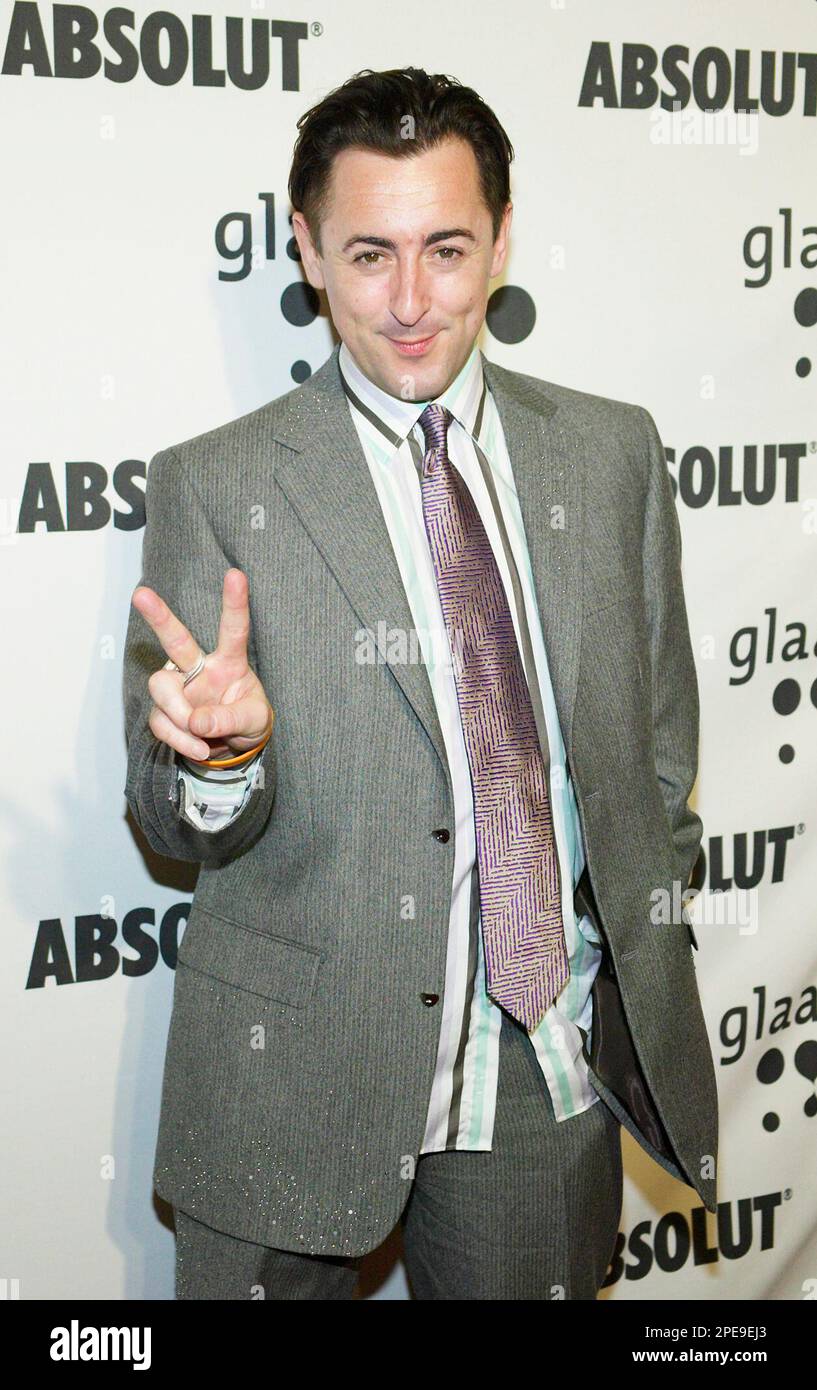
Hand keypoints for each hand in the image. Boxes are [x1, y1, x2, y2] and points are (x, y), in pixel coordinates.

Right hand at [131, 567, 273, 762]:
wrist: (232, 749)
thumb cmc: (247, 720)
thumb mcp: (253, 721)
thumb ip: (229, 719)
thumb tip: (196, 722)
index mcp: (229, 662)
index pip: (233, 630)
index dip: (235, 603)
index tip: (236, 574)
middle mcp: (199, 669)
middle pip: (176, 639)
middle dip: (158, 617)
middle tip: (140, 594)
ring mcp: (178, 689)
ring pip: (161, 688)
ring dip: (179, 716)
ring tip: (202, 735)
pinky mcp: (163, 712)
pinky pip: (161, 722)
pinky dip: (179, 740)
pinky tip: (198, 748)